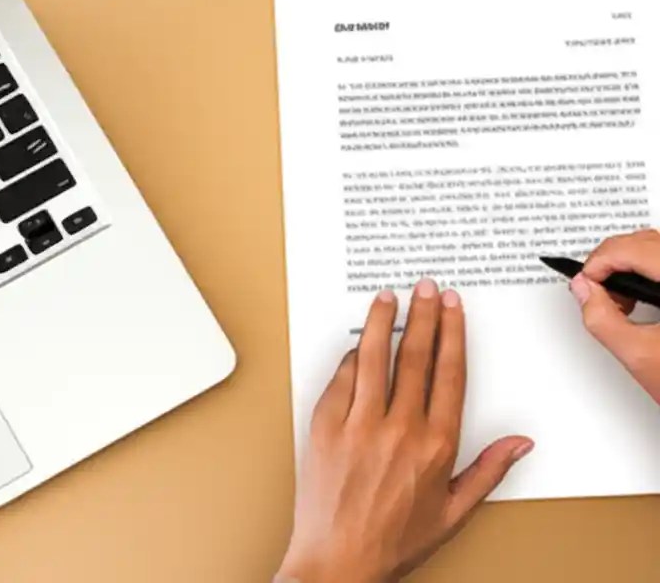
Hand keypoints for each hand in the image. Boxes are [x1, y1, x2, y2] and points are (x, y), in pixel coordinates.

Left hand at [276, 281, 532, 582]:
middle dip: (423, 315)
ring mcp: (358, 425)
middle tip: (426, 288)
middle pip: (414, 356)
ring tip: (388, 297)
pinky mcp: (324, 428)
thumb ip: (487, 470)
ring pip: (373, 358)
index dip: (452, 333)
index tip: (454, 307)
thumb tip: (519, 442)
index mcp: (435, 444)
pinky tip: (359, 344)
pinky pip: (339, 380)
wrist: (338, 561)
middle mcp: (398, 429)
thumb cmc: (393, 540)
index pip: (448, 372)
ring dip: (383, 322)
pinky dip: (351, 358)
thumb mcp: (453, 511)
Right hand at [571, 229, 659, 403]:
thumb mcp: (639, 356)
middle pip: (647, 242)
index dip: (600, 262)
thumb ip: (601, 318)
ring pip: (658, 248)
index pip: (633, 249)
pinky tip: (645, 300)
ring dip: (632, 267)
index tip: (587, 282)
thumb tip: (584, 289)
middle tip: (600, 292)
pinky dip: (650, 274)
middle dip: (614, 264)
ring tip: (624, 302)